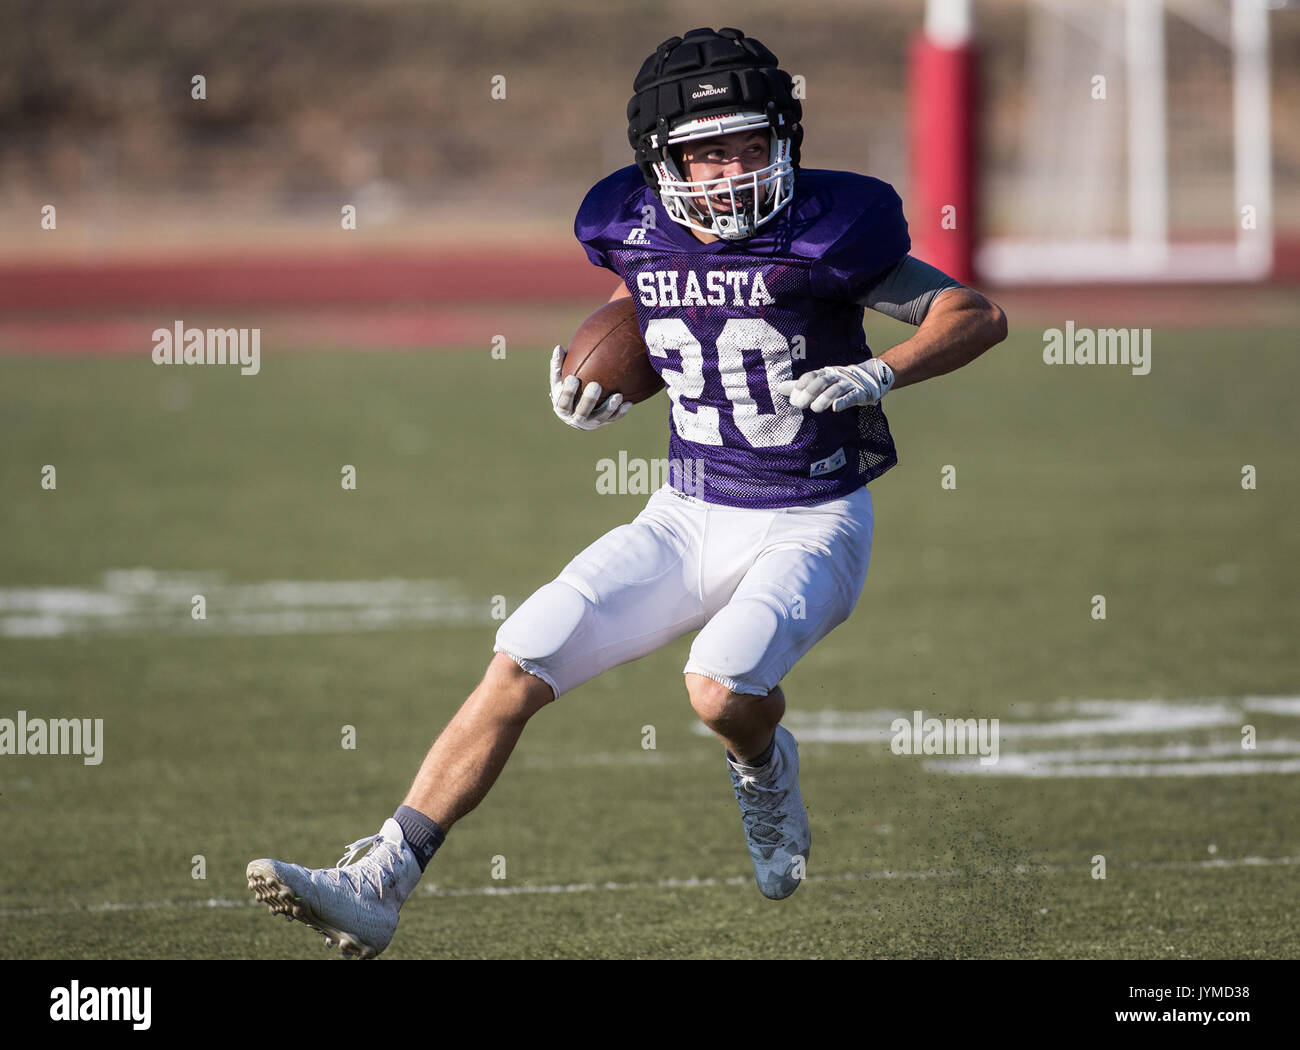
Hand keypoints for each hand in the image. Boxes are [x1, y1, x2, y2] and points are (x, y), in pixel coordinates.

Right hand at [549, 345, 631, 429]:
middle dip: (589, 400)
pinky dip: (620, 412)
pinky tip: (628, 403)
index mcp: (562, 408)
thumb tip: (559, 347)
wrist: (575, 412)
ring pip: (600, 417)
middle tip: (596, 385)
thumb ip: (558, 366)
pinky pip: (613, 418)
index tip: (573, 378)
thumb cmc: (566, 389)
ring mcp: (591, 422)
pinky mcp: (603, 423)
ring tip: (618, 396)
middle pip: (582, 412)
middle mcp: (576, 419)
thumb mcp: (559, 380)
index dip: (568, 392)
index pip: (563, 402)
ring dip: (609, 407)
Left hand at [775, 358, 894, 411]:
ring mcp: (848, 384)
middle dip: (809, 392)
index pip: (811, 376)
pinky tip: (836, 408)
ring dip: (824, 398)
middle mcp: (835, 376)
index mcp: (825, 373)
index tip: (793, 395)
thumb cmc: (839, 381)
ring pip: (835, 389)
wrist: (870, 377)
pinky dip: (843, 401)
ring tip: (815, 408)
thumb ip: (800, 386)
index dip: (802, 384)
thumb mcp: (819, 382)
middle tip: (799, 405)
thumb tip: (779, 388)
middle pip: (821, 382)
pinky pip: (851, 397)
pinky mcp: (860, 393)